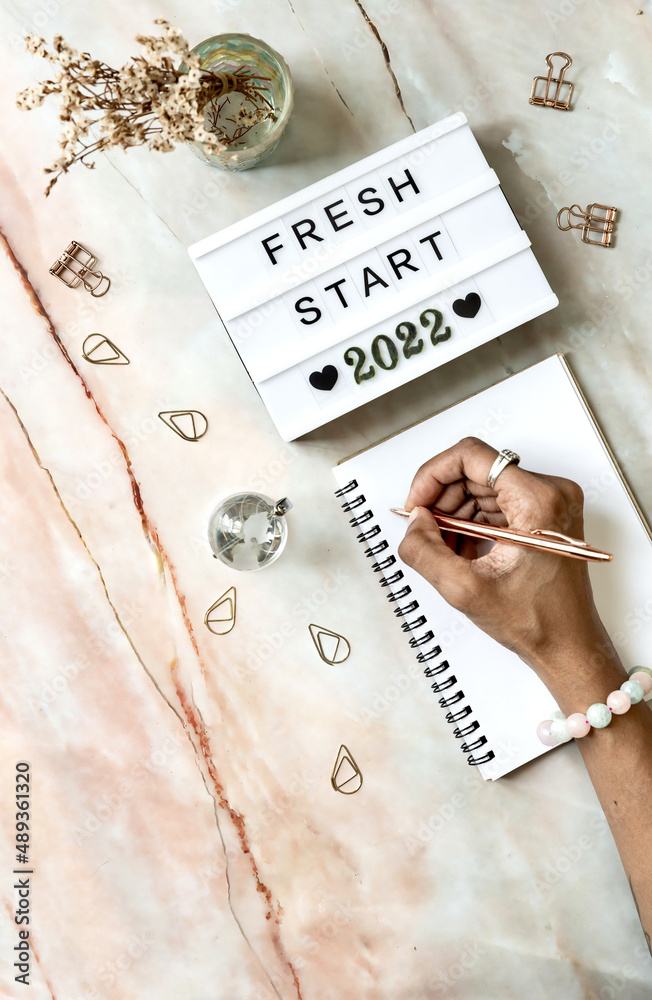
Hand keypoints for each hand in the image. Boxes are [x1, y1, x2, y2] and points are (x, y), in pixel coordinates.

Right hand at [398, 437, 613, 680]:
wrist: (568, 646)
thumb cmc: (538, 622)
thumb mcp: (465, 589)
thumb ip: (425, 551)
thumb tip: (413, 522)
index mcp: (539, 500)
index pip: (471, 456)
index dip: (433, 475)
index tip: (416, 503)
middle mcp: (550, 493)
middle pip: (475, 471)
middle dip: (441, 499)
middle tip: (423, 530)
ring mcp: (550, 503)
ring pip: (482, 487)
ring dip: (454, 514)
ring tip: (442, 547)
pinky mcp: (544, 516)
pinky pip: (496, 504)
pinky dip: (471, 522)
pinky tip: (460, 550)